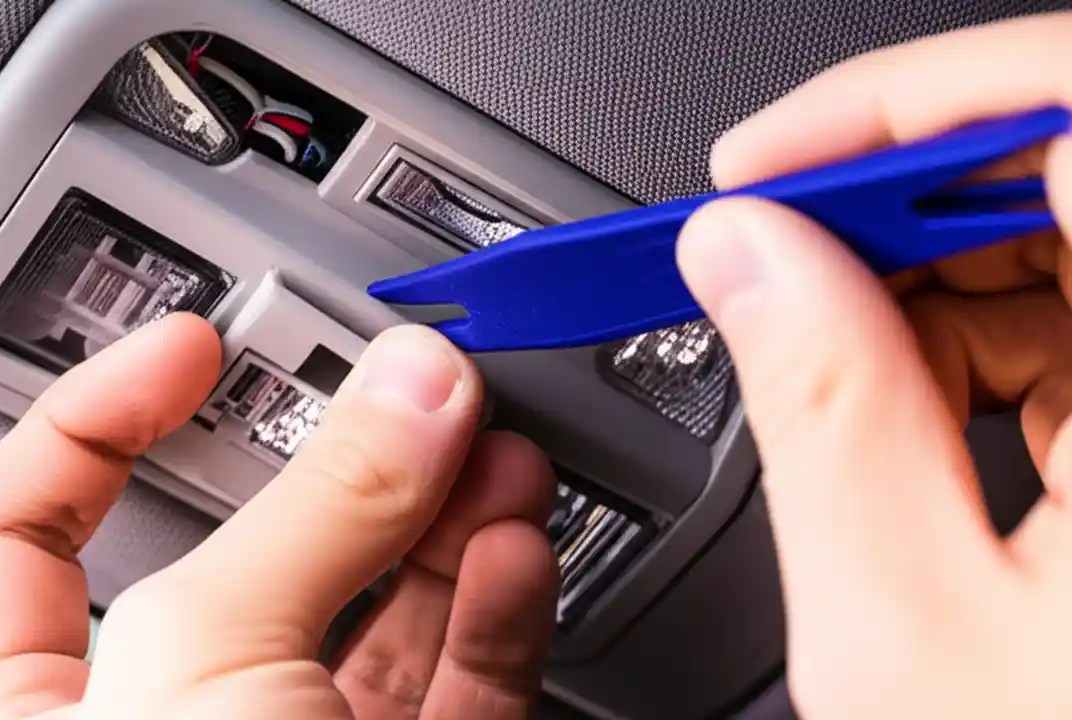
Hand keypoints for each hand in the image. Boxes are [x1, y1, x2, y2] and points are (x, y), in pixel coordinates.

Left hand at [0, 315, 557, 718]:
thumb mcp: (216, 655)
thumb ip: (317, 512)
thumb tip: (412, 388)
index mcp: (54, 704)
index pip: (22, 531)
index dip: (93, 415)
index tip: (183, 343)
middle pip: (255, 550)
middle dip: (342, 460)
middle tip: (409, 384)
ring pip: (375, 612)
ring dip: (445, 517)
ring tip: (492, 446)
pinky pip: (460, 679)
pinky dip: (496, 605)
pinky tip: (515, 541)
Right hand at [676, 13, 1071, 718]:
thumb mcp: (906, 631)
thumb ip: (817, 414)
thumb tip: (740, 264)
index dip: (900, 109)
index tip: (763, 169)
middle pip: (1067, 170)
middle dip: (888, 207)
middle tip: (763, 268)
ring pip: (1069, 247)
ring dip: (925, 290)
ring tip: (831, 378)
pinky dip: (979, 349)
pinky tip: (917, 426)